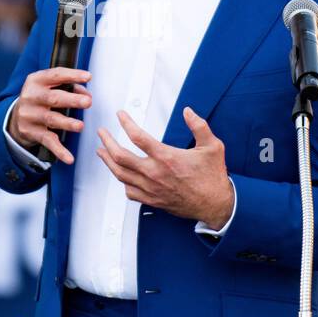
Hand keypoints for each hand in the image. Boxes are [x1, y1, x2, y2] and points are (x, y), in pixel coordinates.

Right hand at [8, 67, 91, 163]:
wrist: (16, 117)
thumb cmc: (40, 98)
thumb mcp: (48, 87)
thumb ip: (68, 87)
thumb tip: (86, 95)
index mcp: (36, 81)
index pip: (55, 75)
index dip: (72, 75)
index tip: (88, 77)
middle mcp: (30, 96)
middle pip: (53, 98)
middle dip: (71, 100)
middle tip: (87, 102)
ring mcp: (29, 115)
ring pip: (51, 119)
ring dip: (67, 123)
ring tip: (80, 126)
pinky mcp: (31, 132)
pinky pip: (47, 141)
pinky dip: (59, 150)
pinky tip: (69, 158)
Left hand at [95, 106, 233, 226]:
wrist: (215, 205)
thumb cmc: (212, 177)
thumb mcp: (212, 147)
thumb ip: (199, 126)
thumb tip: (188, 111)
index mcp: (166, 157)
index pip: (138, 137)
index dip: (126, 123)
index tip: (120, 115)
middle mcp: (155, 173)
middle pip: (120, 157)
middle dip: (107, 142)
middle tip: (102, 133)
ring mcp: (151, 188)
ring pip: (120, 174)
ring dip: (108, 161)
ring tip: (101, 151)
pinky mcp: (152, 200)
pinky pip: (129, 191)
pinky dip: (122, 181)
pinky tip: (120, 174)